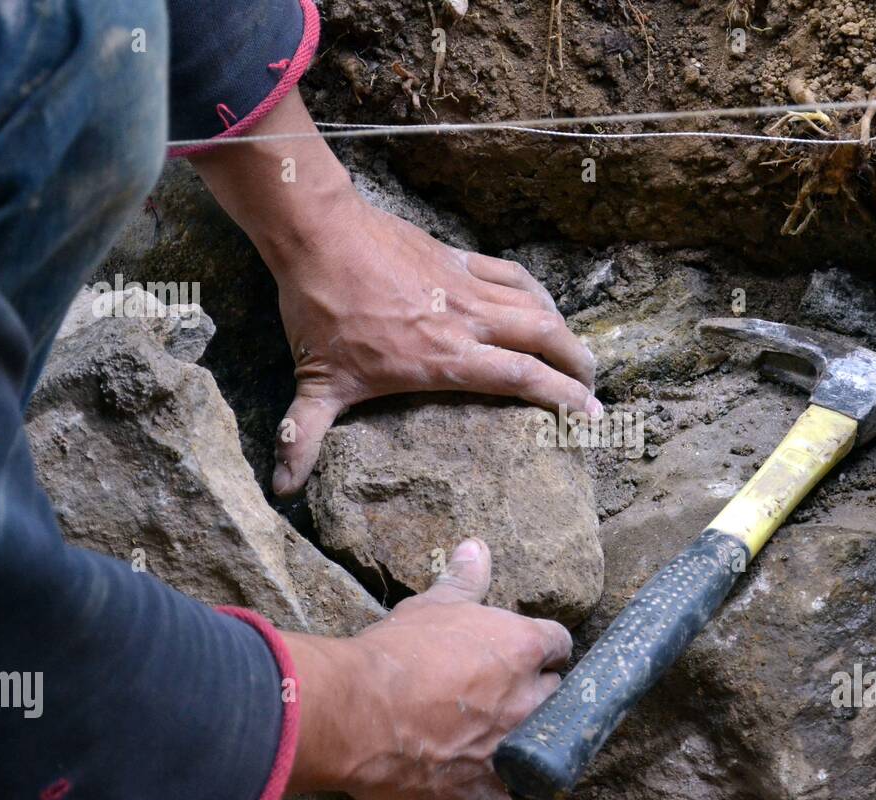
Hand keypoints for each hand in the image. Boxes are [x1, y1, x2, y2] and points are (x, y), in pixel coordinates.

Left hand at [268, 196, 598, 494]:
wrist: (318, 235)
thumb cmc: (321, 310)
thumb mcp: (315, 382)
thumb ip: (305, 436)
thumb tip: (282, 488)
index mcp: (444, 359)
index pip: (522, 379)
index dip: (564, 398)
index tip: (591, 416)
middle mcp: (468, 323)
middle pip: (546, 340)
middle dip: (578, 367)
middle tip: (593, 390)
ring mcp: (467, 287)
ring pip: (539, 307)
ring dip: (566, 332)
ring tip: (580, 355)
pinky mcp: (459, 259)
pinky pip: (514, 275)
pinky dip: (537, 292)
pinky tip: (544, 304)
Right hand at [283, 539, 570, 799]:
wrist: (357, 709)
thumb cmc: (394, 653)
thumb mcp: (433, 607)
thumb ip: (464, 580)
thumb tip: (478, 547)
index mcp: (521, 647)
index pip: (557, 642)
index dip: (545, 649)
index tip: (535, 654)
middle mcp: (528, 699)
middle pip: (559, 696)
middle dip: (541, 697)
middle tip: (514, 700)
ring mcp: (512, 750)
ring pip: (546, 753)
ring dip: (535, 752)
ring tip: (522, 753)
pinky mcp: (485, 794)